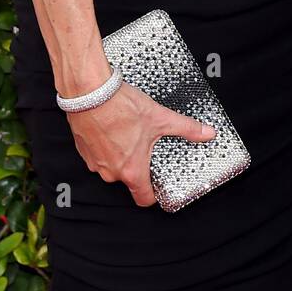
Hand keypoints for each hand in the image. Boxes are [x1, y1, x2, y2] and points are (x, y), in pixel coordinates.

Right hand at [66, 79, 216, 206]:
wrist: (89, 91)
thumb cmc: (121, 107)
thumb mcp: (160, 117)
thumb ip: (186, 128)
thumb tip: (207, 133)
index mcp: (131, 170)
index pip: (143, 199)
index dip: (153, 195)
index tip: (158, 186)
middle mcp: (110, 171)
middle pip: (129, 179)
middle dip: (138, 165)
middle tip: (146, 147)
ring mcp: (94, 162)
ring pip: (112, 166)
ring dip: (121, 154)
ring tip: (130, 134)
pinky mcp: (84, 150)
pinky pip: (99, 155)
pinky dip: (106, 146)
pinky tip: (114, 128)